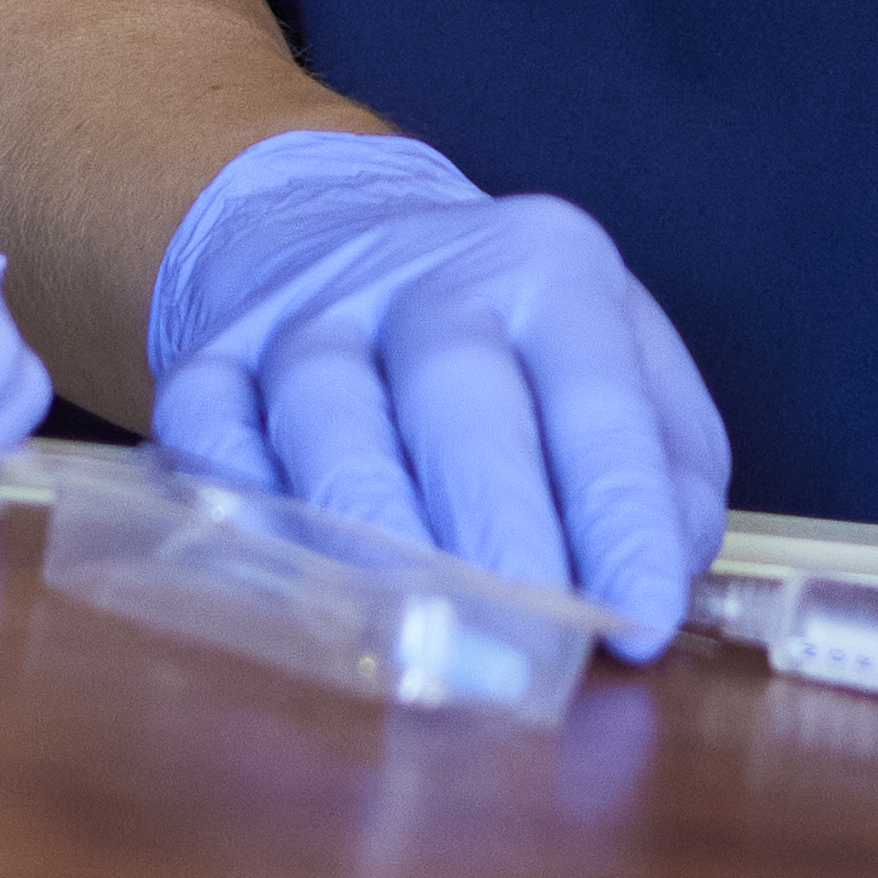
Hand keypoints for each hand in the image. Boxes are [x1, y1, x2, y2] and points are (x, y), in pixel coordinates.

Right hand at [140, 127, 727, 643]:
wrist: (344, 232)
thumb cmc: (512, 339)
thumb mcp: (626, 361)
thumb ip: (666, 468)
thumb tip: (651, 581)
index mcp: (550, 267)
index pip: (596, 397)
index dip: (619, 516)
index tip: (643, 621)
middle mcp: (426, 273)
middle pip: (456, 389)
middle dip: (493, 525)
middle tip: (527, 644)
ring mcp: (308, 309)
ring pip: (327, 406)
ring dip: (370, 527)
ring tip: (417, 629)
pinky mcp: (213, 353)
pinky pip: (212, 426)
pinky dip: (241, 502)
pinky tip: (289, 576)